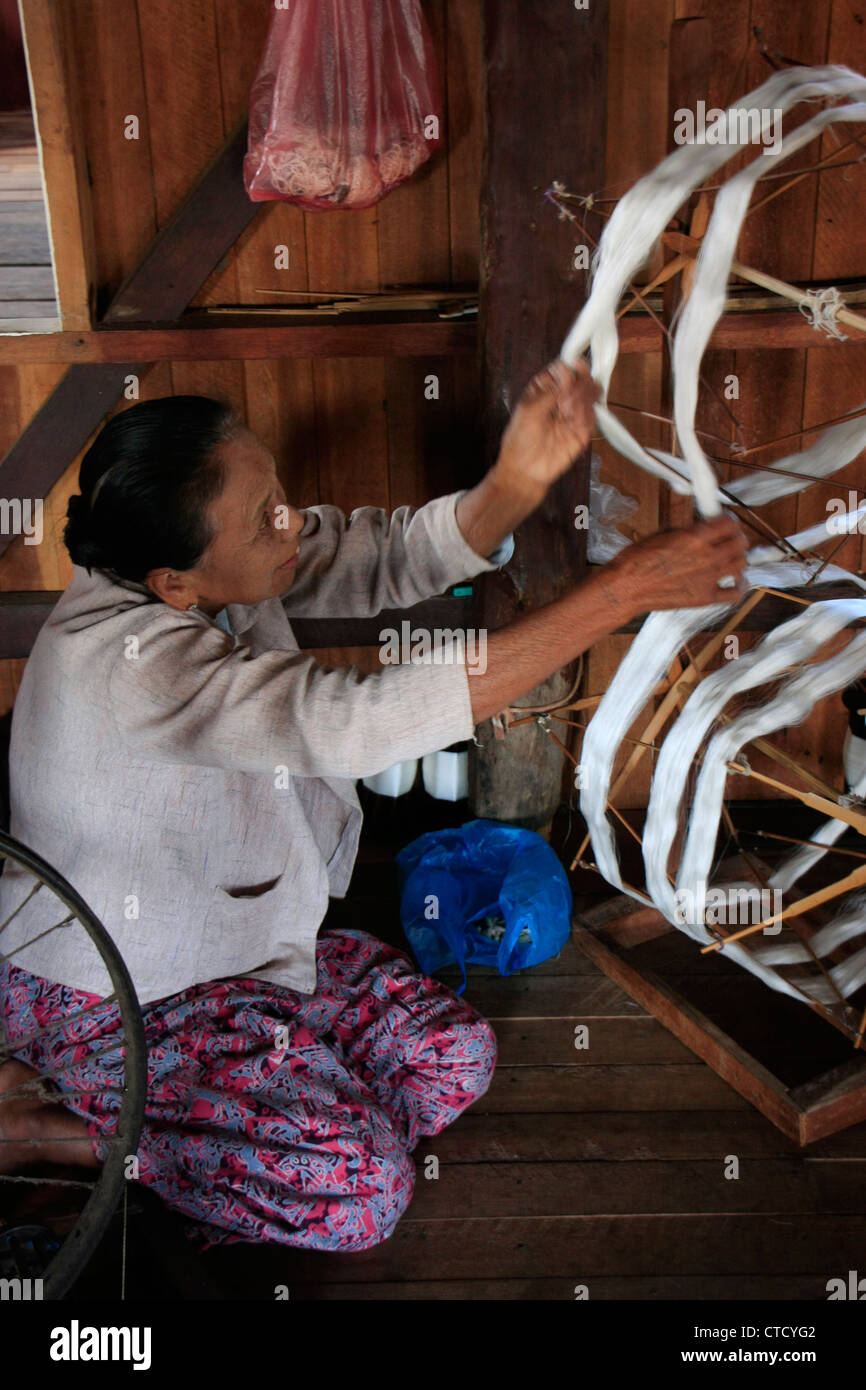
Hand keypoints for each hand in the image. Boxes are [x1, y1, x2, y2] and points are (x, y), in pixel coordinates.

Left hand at [492, 357, 600, 501]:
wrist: (526, 470)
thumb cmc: (520, 439)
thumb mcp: (529, 410)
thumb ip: (550, 390)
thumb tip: (568, 371)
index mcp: (545, 387)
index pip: (565, 367)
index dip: (570, 370)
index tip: (565, 382)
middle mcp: (562, 396)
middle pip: (582, 377)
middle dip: (578, 386)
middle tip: (565, 402)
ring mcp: (574, 412)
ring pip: (592, 392)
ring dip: (583, 400)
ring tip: (568, 415)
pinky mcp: (584, 429)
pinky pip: (594, 414)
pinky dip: (587, 416)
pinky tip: (574, 425)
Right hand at [607, 514, 749, 615]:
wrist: (626, 588)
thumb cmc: (636, 561)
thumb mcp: (662, 534)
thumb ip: (687, 531)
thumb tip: (701, 529)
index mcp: (694, 537)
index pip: (729, 524)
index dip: (729, 521)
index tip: (726, 524)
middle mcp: (706, 557)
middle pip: (740, 543)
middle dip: (736, 538)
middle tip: (729, 540)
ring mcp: (708, 579)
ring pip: (741, 564)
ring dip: (738, 558)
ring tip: (731, 558)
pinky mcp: (705, 598)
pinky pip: (735, 594)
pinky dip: (739, 587)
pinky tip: (735, 582)